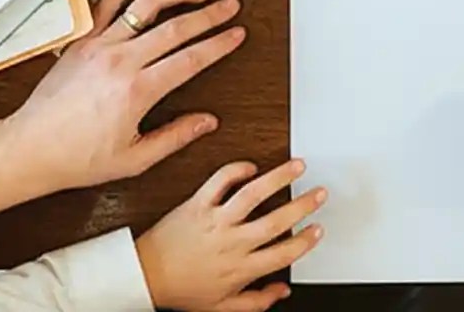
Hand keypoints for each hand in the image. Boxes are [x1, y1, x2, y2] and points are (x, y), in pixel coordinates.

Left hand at [0, 0, 245, 198]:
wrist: (29, 149)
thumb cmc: (76, 157)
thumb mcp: (135, 158)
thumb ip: (175, 136)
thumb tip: (205, 122)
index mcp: (138, 91)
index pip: (191, 59)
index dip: (219, 44)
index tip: (235, 34)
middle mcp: (120, 62)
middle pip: (176, 28)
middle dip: (209, 14)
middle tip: (229, 7)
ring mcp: (98, 48)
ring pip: (144, 8)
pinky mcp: (80, 43)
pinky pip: (103, 7)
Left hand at [136, 159, 326, 310]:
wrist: (144, 275)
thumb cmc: (181, 289)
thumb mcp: (223, 306)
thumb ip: (257, 301)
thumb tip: (283, 291)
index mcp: (240, 268)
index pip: (284, 252)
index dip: (306, 240)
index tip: (317, 229)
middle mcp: (231, 242)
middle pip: (276, 220)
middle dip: (303, 205)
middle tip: (319, 192)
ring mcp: (215, 221)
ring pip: (253, 194)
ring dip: (279, 178)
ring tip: (297, 166)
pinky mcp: (197, 204)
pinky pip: (219, 181)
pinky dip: (237, 169)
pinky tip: (251, 165)